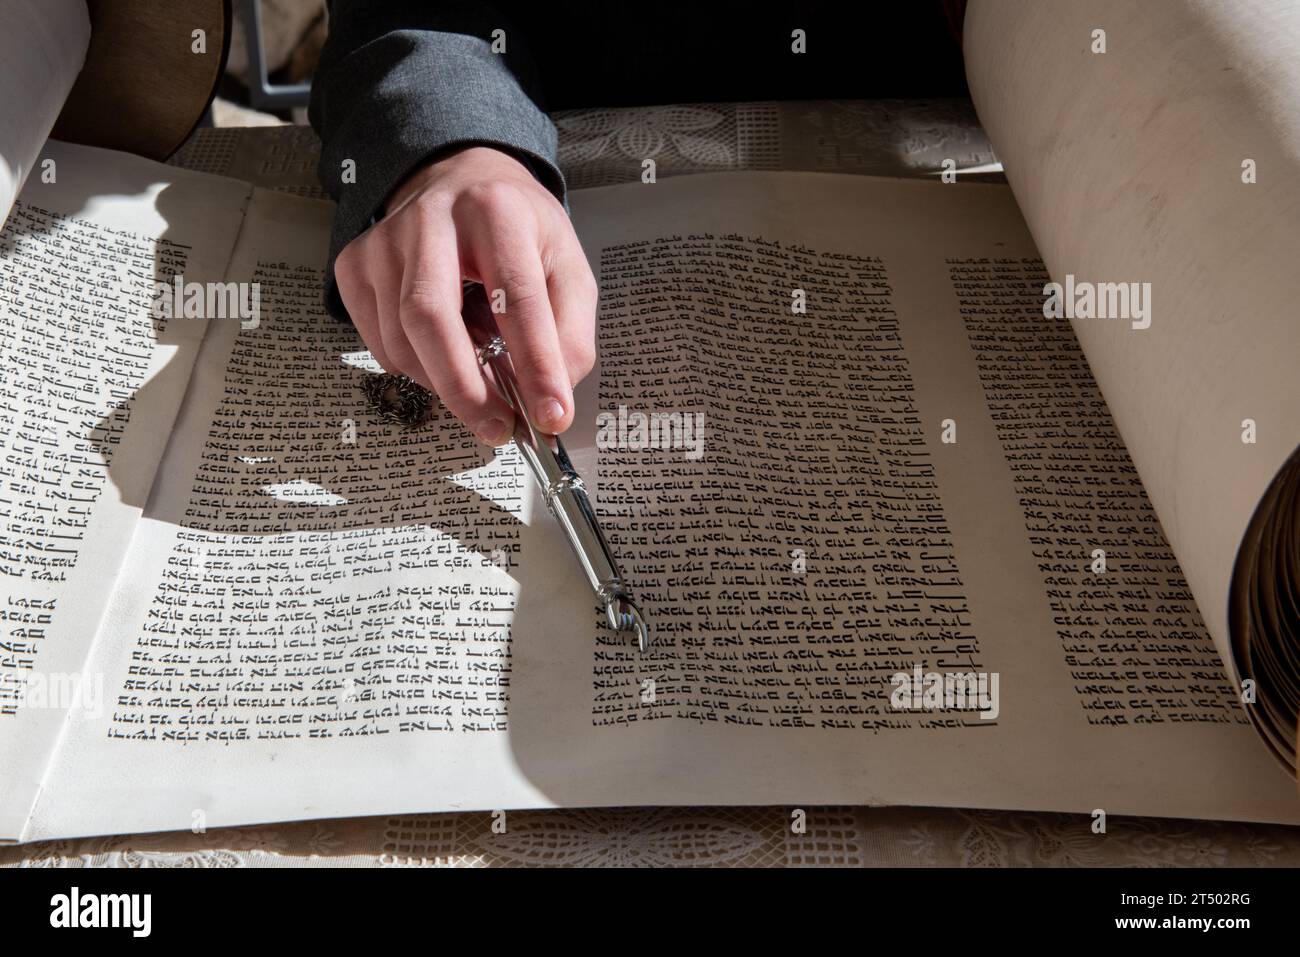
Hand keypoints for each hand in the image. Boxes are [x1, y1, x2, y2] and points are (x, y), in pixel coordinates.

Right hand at [335, 145, 597, 444]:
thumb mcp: (566, 266)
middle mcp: (431, 219)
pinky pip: (380, 344)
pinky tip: (444, 354)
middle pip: (430, 318)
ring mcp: (384, 242)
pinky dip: (417, 369)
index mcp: (496, 210)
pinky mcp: (355, 265)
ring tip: (482, 385)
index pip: (516, 298)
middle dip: (466, 389)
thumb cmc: (518, 230)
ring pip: (401, 340)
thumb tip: (551, 396)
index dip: (536, 365)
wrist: (461, 180)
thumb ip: (570, 331)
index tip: (550, 416)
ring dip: (445, 383)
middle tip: (498, 429)